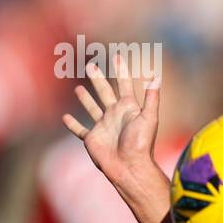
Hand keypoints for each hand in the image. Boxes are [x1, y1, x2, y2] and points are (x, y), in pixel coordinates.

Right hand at [62, 54, 161, 189]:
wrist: (130, 167)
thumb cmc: (141, 143)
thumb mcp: (149, 117)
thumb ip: (152, 97)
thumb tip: (157, 76)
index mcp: (128, 108)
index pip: (124, 84)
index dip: (121, 70)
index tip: (117, 56)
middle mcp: (115, 115)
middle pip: (105, 92)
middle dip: (98, 79)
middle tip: (90, 65)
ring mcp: (103, 126)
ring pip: (92, 108)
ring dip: (86, 99)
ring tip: (78, 89)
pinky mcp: (92, 138)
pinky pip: (80, 130)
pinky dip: (72, 124)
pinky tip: (65, 118)